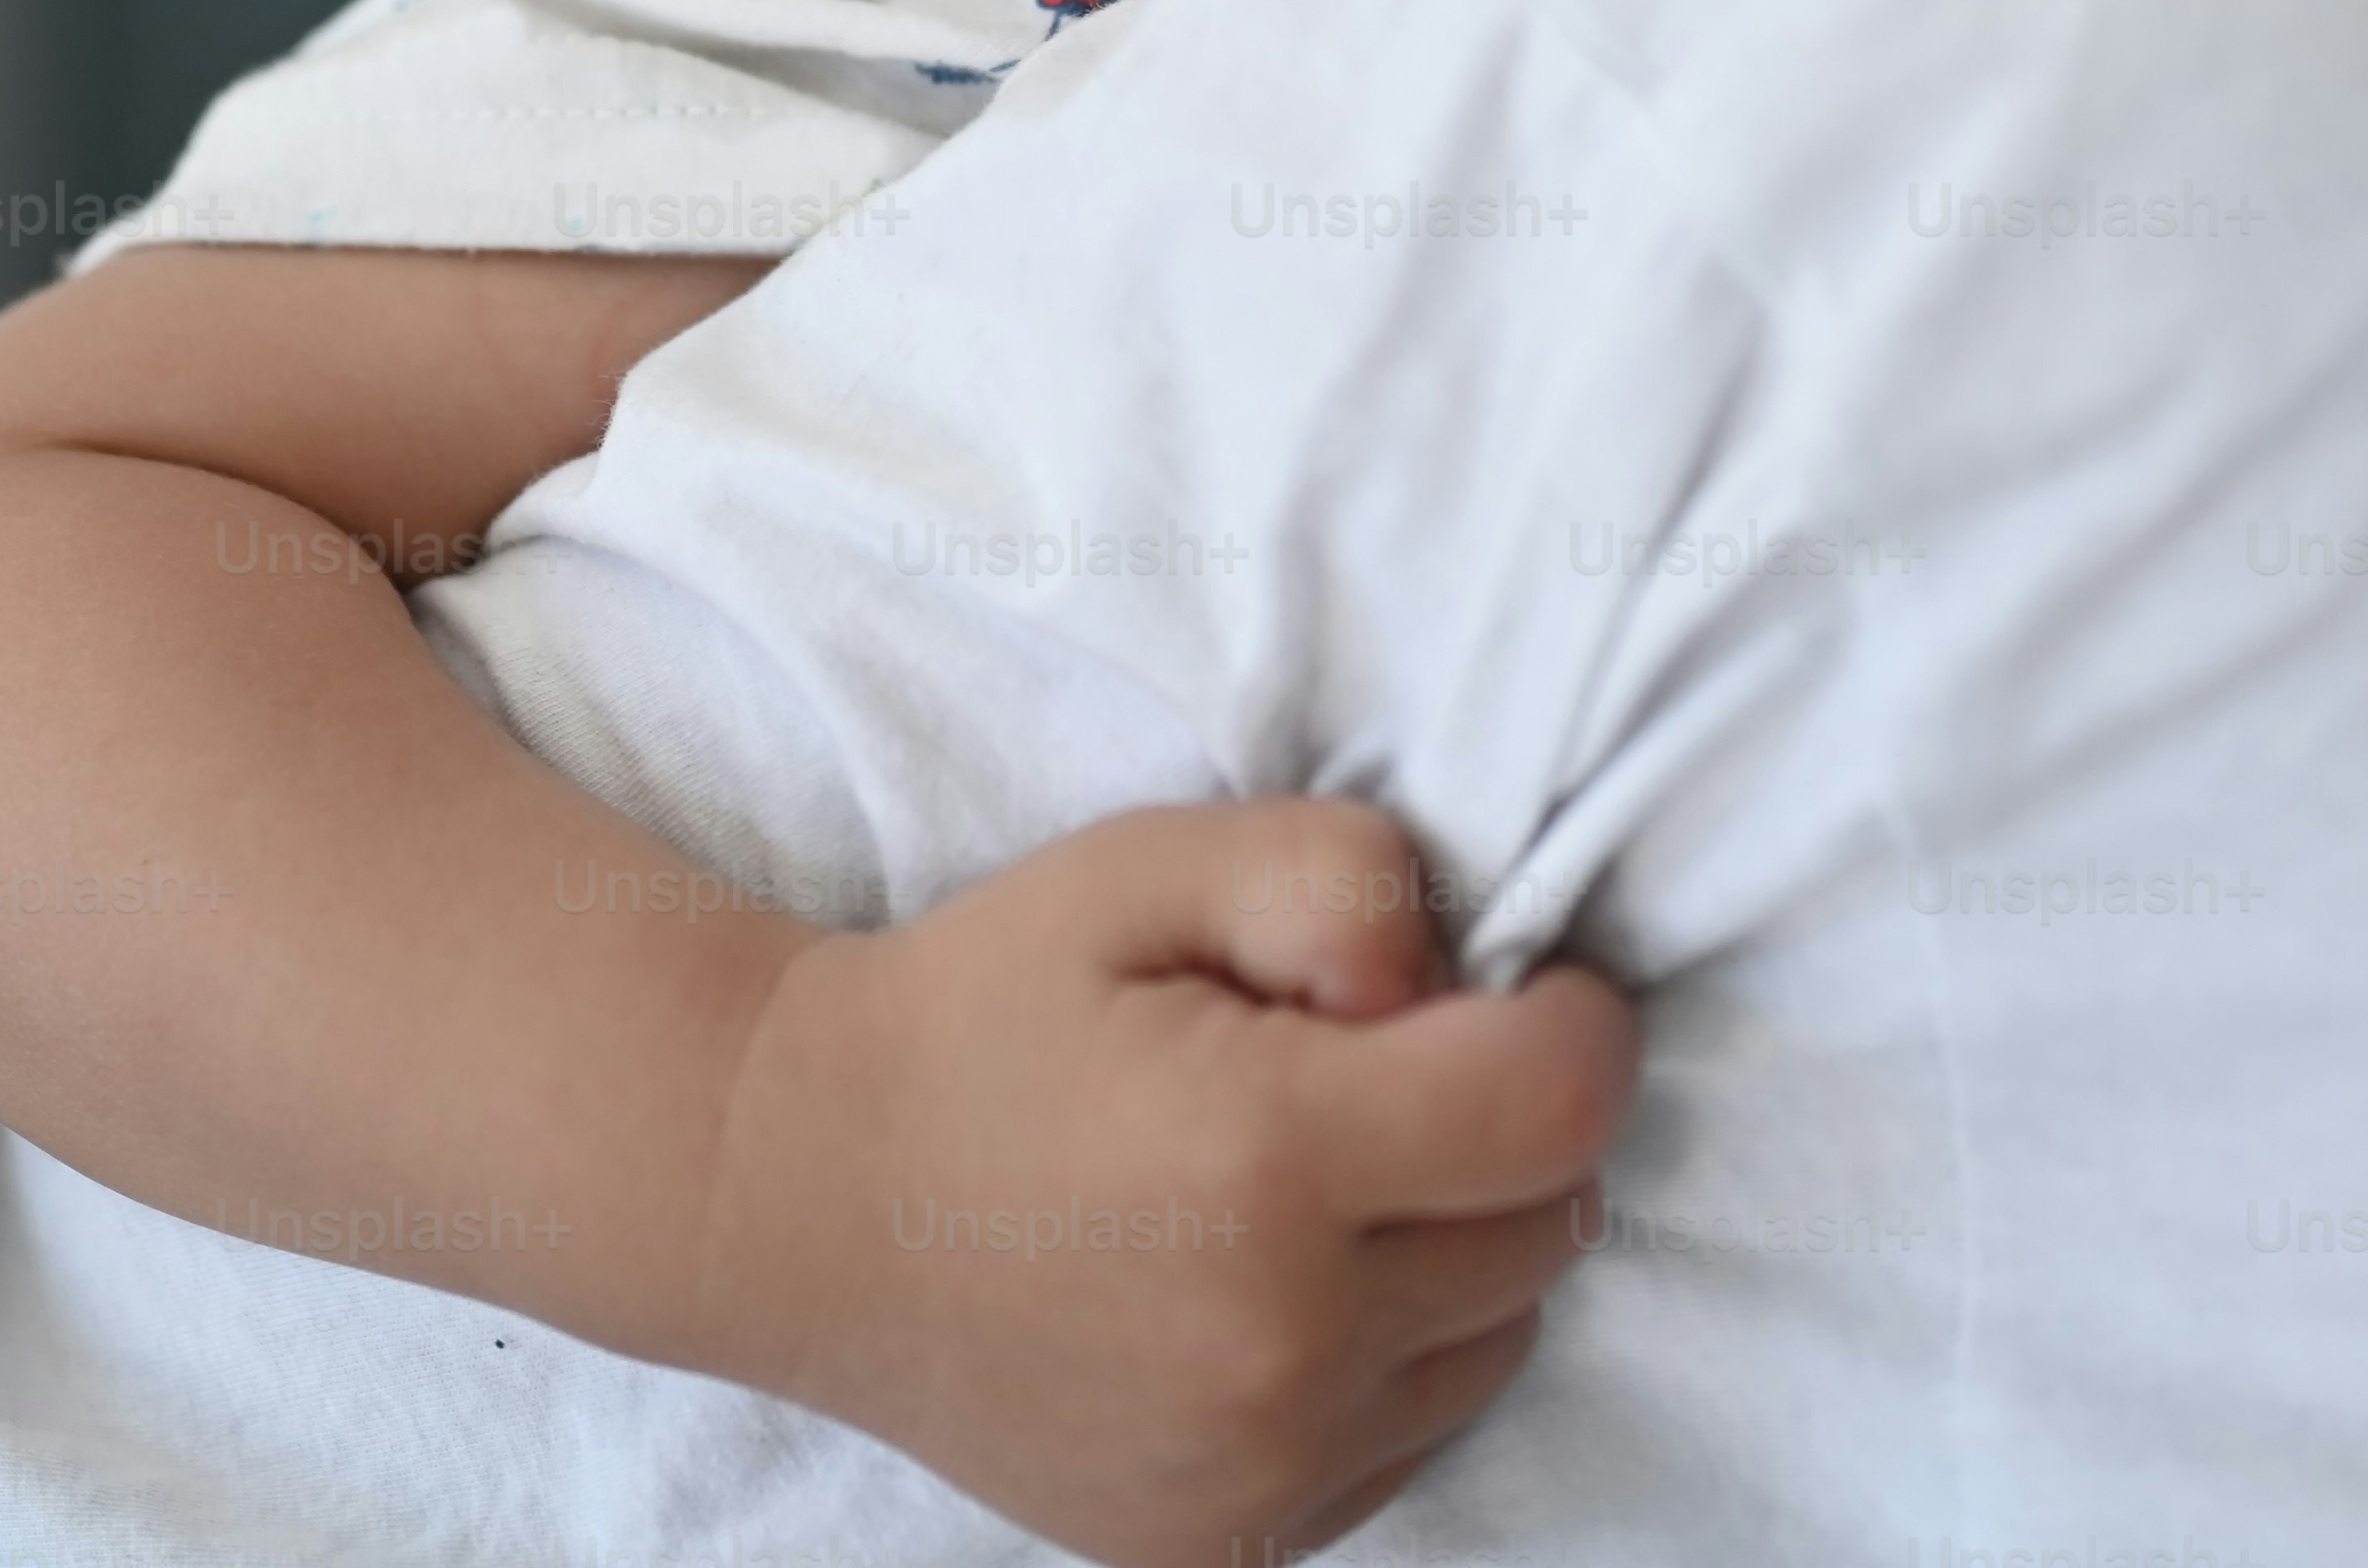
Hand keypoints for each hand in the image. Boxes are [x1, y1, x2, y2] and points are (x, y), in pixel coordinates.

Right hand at [684, 797, 1638, 1567]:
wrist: (797, 1199)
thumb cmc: (979, 1013)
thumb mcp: (1143, 867)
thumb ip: (1334, 880)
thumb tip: (1456, 976)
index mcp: (1269, 1160)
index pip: (1561, 1107)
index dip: (1570, 1022)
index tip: (1518, 987)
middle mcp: (1283, 1344)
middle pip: (1547, 1226)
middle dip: (1500, 1128)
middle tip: (1371, 1069)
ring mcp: (1259, 1469)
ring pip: (1499, 1339)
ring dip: (1453, 1250)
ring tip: (1311, 1184)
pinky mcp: (1234, 1541)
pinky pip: (1413, 1436)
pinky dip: (1386, 1356)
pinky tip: (1268, 1284)